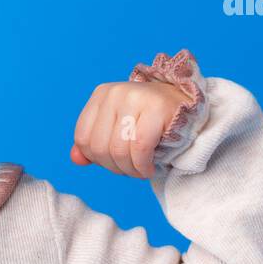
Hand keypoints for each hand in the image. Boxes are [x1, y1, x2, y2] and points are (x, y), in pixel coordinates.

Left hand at [69, 80, 185, 178]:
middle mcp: (115, 93)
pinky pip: (140, 148)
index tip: (114, 163)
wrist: (187, 107)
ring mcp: (135, 97)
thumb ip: (94, 143)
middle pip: (99, 147)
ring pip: (118, 150)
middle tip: (130, 170)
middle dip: (114, 167)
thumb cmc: (150, 122)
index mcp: (101, 94)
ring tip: (140, 171)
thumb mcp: (117, 129)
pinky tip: (149, 169)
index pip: (83, 138)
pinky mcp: (156, 107)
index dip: (97, 159)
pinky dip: (142, 166)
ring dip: (130, 170)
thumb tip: (76, 159)